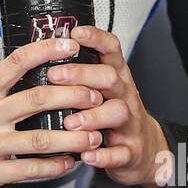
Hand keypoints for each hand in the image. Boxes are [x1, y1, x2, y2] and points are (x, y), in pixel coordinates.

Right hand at [0, 37, 106, 187]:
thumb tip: (34, 71)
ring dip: (73, 138)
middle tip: (95, 97)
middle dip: (73, 96)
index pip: (17, 62)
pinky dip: (55, 166)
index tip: (70, 45)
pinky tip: (69, 162)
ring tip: (94, 137)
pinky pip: (30, 169)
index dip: (46, 50)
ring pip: (41, 138)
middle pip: (37, 98)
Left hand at [46, 26, 172, 187]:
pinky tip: (86, 155)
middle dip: (82, 74)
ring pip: (118, 111)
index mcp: (115, 77)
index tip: (74, 32)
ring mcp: (130, 123)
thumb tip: (42, 54)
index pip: (110, 49)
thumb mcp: (101, 89)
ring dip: (92, 116)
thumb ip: (79, 74)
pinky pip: (120, 152)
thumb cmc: (112, 115)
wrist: (145, 150)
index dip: (95, 38)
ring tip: (70, 122)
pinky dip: (103, 155)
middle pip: (110, 76)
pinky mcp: (130, 150)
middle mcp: (125, 95)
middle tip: (54, 76)